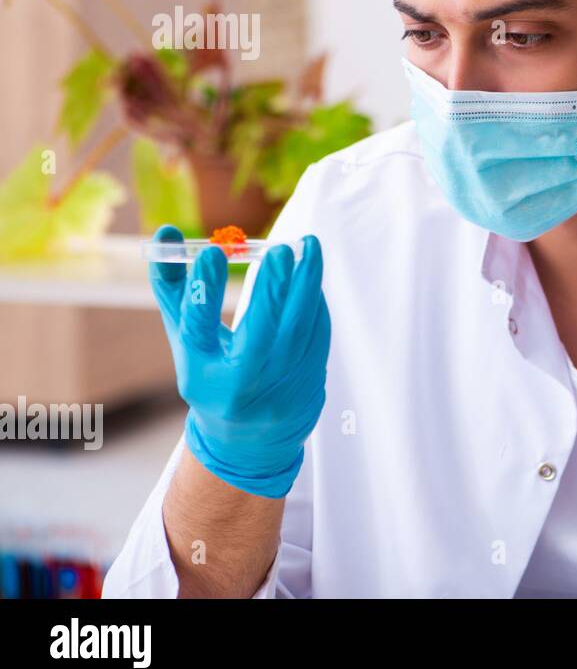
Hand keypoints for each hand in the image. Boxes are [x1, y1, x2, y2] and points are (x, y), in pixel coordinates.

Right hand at [148, 224, 329, 497]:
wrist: (249, 437)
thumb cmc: (211, 371)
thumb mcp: (185, 337)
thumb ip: (174, 286)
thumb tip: (166, 231)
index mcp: (199, 371)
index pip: (198, 327)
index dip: (204, 290)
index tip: (215, 252)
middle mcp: (239, 383)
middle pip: (259, 331)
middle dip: (272, 288)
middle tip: (281, 250)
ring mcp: (278, 386)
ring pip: (298, 329)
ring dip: (306, 284)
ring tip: (309, 246)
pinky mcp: (309, 381)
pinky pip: (317, 333)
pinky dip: (316, 301)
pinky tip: (313, 275)